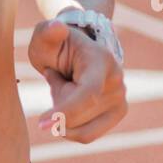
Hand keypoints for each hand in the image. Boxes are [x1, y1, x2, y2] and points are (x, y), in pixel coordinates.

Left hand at [27, 17, 127, 142]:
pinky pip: (86, 135)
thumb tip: (57, 27)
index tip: (41, 124)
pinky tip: (68, 101)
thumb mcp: (45, 35)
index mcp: (102, 60)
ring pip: (80, 128)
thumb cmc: (56, 43)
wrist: (74, 51)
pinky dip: (69, 124)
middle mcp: (117, 81)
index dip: (65, 111)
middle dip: (57, 100)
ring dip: (63, 113)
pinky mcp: (116, 115)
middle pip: (79, 113)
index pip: (88, 93)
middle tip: (56, 75)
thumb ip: (48, 32)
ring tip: (65, 86)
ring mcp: (120, 100)